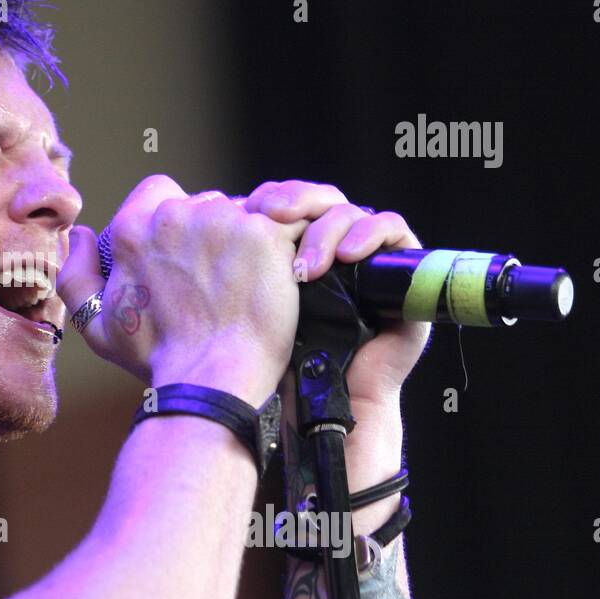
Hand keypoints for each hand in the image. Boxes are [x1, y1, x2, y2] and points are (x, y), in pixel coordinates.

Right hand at [55, 175, 309, 405]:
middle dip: (213, 234)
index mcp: (133, 230)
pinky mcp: (264, 235)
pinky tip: (275, 283)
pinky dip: (282, 252)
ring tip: (245, 286)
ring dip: (246, 243)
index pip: (158, 190)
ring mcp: (221, 222)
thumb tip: (81, 233)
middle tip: (219, 280)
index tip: (183, 254)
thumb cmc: (157, 359)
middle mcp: (174, 215)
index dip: (173, 217)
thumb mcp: (97, 326)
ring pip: (242, 214)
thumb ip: (77, 276)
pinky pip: (282, 228)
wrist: (210, 381)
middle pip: (204, 203)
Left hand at [242, 179, 431, 405]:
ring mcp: (367, 256)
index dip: (273, 196)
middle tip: (274, 218)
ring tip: (306, 268)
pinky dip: (371, 233)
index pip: (289, 200)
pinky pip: (394, 227)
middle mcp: (331, 247)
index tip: (248, 208)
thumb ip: (227, 263)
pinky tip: (348, 255)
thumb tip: (198, 220)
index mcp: (294, 247)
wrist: (321, 401)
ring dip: (327, 228)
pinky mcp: (401, 270)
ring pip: (351, 211)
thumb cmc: (279, 359)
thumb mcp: (247, 302)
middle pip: (319, 199)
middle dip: (297, 201)